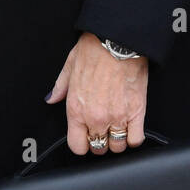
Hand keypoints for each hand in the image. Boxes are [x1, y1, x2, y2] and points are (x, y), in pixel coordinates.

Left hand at [46, 32, 147, 155]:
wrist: (117, 41)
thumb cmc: (94, 50)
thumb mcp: (69, 66)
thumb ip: (60, 87)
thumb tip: (52, 98)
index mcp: (76, 110)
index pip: (77, 146)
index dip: (82, 144)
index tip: (86, 137)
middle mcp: (96, 118)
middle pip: (98, 148)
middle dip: (100, 141)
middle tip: (103, 129)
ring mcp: (117, 117)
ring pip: (117, 147)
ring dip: (117, 140)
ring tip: (118, 127)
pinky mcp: (137, 112)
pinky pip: (135, 139)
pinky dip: (134, 137)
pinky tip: (131, 128)